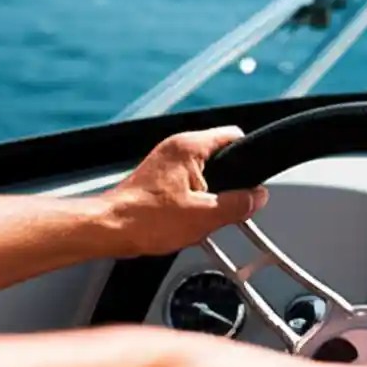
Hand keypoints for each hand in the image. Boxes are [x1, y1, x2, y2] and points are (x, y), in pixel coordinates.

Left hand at [97, 126, 267, 256]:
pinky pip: (187, 182)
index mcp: (189, 147)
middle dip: (228, 183)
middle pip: (220, 157)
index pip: (234, 136)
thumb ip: (237, 205)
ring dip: (208, 195)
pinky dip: (192, 200)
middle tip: (224, 207)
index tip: (252, 181)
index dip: (249, 159)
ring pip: (204, 173)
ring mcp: (164, 161)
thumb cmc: (144, 219)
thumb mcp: (204, 216)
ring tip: (201, 216)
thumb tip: (258, 197)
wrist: (108, 229)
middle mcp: (176, 147)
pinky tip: (186, 220)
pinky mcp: (157, 177)